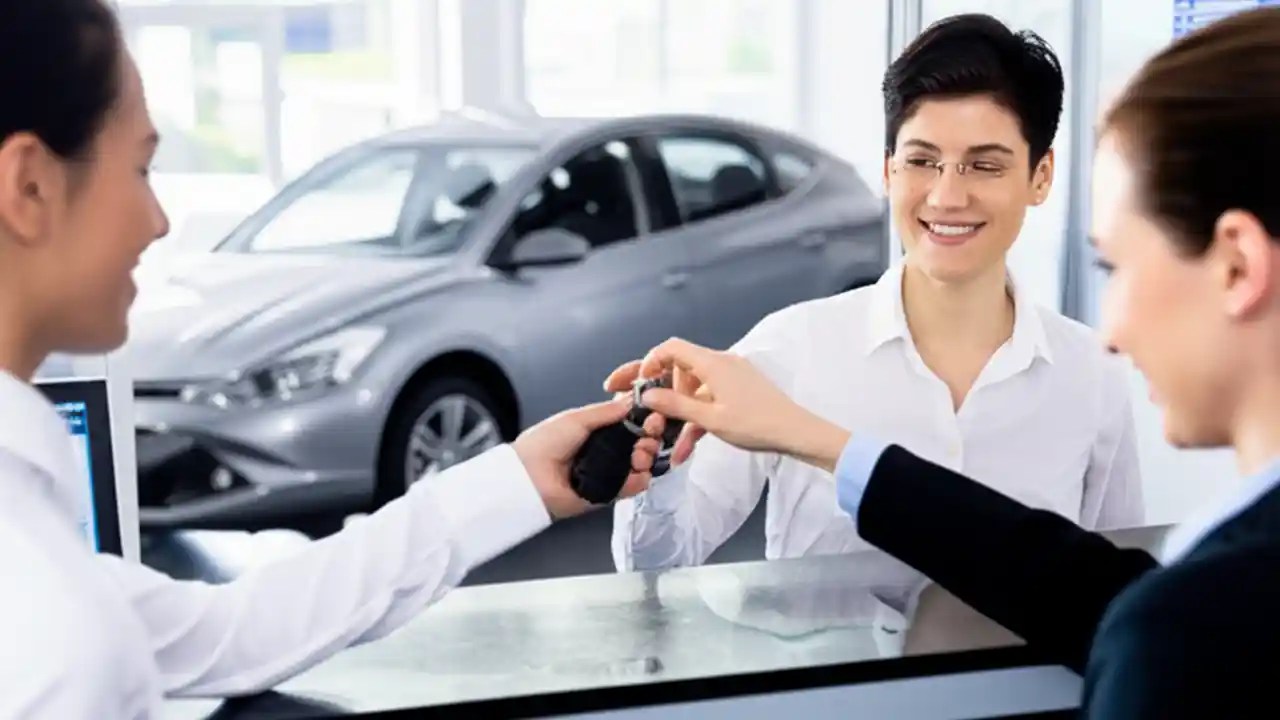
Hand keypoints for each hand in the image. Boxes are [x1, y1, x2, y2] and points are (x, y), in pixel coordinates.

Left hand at [512, 399, 661, 519]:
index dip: (645, 420)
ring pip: (640, 465)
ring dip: (646, 458)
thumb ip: (607, 411)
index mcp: (596, 430)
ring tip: (638, 456)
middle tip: (649, 436)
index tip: (653, 416)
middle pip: (640, 444)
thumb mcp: (577, 418)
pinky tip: (637, 473)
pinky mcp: (607, 493)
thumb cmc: (544, 444)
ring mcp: (607, 473)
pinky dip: (639, 480)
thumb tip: (631, 401)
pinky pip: (631, 488)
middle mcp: (604, 451)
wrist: (529, 477)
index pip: (630, 424)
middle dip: (650, 439)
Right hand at [604, 338, 850, 471]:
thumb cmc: (755, 424)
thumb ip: (675, 406)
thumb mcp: (710, 419)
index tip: (638, 384)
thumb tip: (647, 396)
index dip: (650, 362)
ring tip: (667, 439)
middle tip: (644, 410)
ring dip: (679, 412)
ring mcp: (731, 377)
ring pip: (693, 389)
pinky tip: (686, 448)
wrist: (796, 433)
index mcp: (713, 363)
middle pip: (680, 368)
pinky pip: (709, 400)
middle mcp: (720, 364)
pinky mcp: (738, 392)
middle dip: (661, 391)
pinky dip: (697, 419)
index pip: (671, 348)